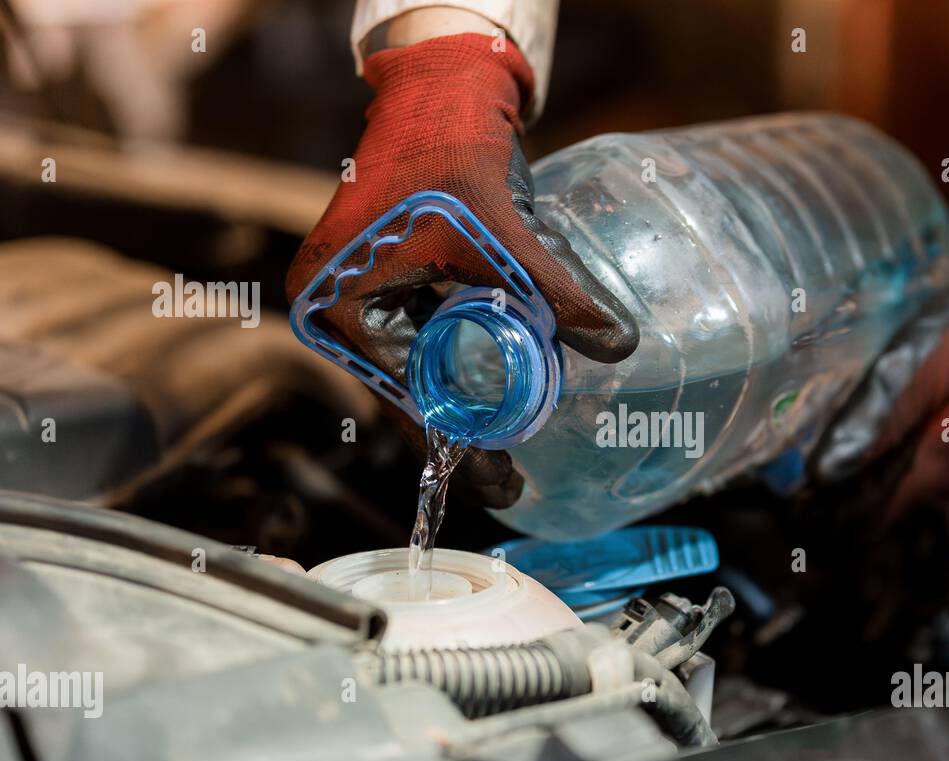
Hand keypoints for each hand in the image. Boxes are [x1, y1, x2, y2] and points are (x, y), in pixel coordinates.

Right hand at [286, 33, 636, 507]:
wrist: (439, 93)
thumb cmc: (452, 155)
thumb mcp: (504, 237)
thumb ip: (557, 293)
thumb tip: (618, 343)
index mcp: (337, 304)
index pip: (408, 395)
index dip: (461, 440)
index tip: (500, 479)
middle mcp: (329, 305)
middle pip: (406, 391)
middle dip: (459, 430)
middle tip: (509, 477)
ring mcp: (349, 292)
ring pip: (412, 369)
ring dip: (459, 400)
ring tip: (506, 446)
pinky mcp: (373, 279)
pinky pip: (415, 339)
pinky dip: (454, 362)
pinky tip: (492, 390)